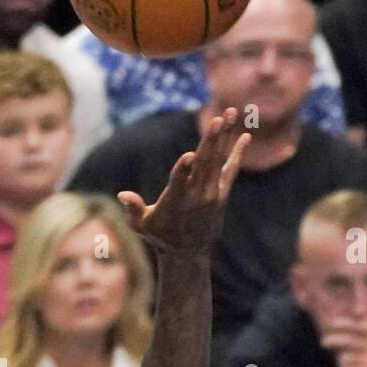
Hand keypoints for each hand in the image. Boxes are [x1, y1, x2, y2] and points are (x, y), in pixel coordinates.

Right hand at [117, 109, 248, 255]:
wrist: (188, 254)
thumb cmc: (160, 236)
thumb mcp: (142, 226)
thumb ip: (134, 209)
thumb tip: (122, 195)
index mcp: (175, 202)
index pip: (179, 182)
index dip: (183, 169)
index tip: (189, 156)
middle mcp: (196, 196)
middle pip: (204, 164)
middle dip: (210, 141)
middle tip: (217, 120)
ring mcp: (212, 194)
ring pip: (219, 160)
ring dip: (225, 136)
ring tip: (230, 113)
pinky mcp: (222, 194)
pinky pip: (230, 169)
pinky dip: (237, 152)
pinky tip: (244, 135)